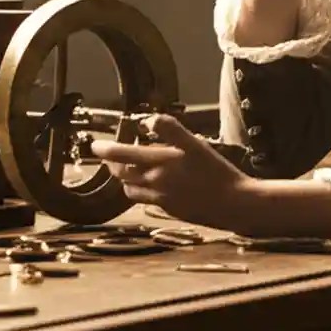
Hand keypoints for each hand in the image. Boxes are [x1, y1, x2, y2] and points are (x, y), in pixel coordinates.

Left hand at [89, 113, 254, 229]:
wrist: (234, 205)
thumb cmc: (217, 172)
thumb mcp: (194, 144)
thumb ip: (169, 129)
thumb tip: (147, 120)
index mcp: (159, 163)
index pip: (121, 155)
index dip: (105, 149)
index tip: (96, 145)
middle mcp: (155, 183)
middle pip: (122, 174)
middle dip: (112, 164)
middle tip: (108, 156)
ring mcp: (161, 199)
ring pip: (131, 190)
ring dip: (124, 179)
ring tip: (127, 170)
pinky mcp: (170, 210)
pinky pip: (147, 200)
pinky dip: (142, 191)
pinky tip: (151, 186)